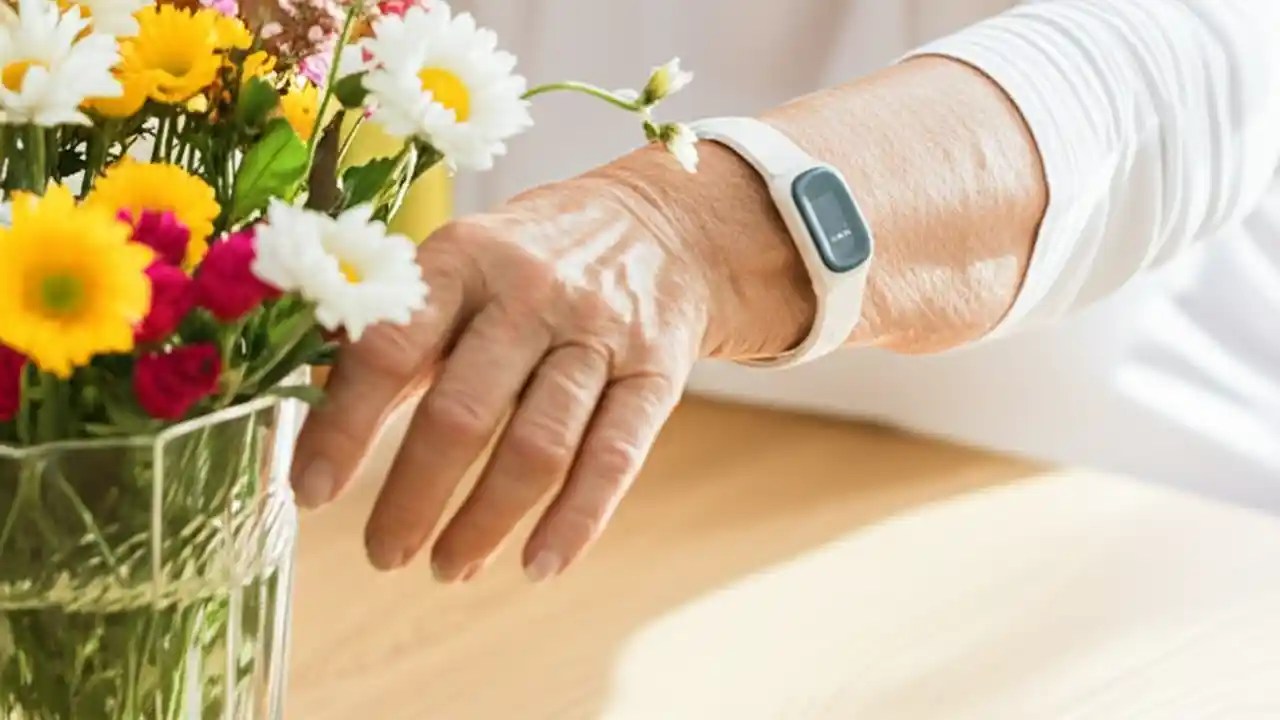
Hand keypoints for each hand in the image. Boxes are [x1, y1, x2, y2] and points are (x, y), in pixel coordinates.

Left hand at [294, 167, 725, 581]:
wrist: (666, 225)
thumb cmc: (535, 256)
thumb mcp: (461, 260)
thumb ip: (396, 328)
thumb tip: (311, 409)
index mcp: (465, 258)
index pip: (390, 348)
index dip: (345, 427)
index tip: (311, 491)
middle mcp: (533, 293)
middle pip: (463, 413)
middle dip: (413, 497)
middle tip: (382, 553)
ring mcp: (600, 335)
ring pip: (537, 448)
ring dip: (484, 523)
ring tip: (447, 568)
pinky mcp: (656, 375)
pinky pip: (614, 460)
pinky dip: (574, 523)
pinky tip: (538, 566)